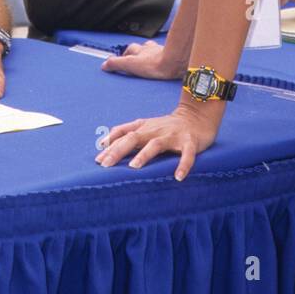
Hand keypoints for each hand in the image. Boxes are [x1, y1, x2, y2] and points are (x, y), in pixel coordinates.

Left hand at [95, 104, 219, 180]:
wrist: (197, 116)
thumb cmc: (166, 126)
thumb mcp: (145, 125)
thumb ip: (126, 132)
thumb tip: (103, 143)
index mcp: (144, 127)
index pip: (123, 134)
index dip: (110, 145)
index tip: (98, 159)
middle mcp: (156, 130)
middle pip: (134, 138)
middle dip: (119, 150)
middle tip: (106, 165)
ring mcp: (173, 135)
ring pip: (156, 144)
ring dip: (144, 155)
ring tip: (134, 167)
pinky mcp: (190, 142)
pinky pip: (187, 154)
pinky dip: (183, 165)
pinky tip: (178, 177)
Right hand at [101, 39, 182, 79]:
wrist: (176, 64)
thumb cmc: (157, 64)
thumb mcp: (130, 64)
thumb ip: (117, 64)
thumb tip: (104, 65)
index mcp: (140, 51)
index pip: (130, 49)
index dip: (125, 54)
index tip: (123, 59)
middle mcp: (151, 50)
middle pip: (143, 48)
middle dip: (139, 52)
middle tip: (137, 57)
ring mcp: (162, 53)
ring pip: (155, 50)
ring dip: (152, 54)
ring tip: (151, 60)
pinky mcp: (172, 59)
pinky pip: (167, 57)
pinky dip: (164, 60)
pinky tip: (165, 66)